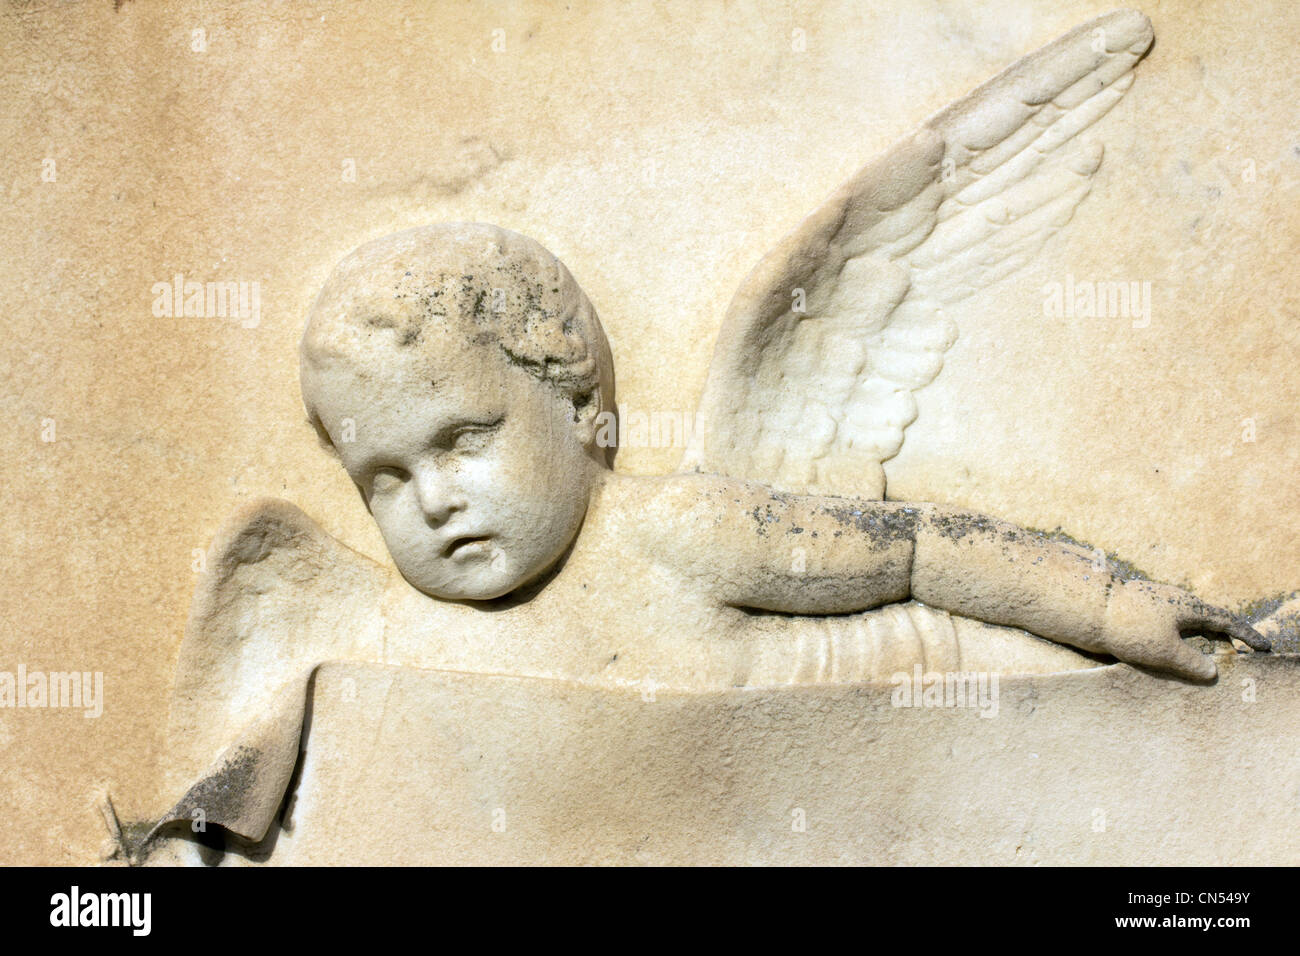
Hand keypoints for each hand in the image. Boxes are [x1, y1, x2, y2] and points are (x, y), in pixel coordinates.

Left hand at [1101, 580, 1269, 680]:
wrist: (1089, 608)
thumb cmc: (1129, 629)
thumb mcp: (1166, 651)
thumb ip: (1192, 662)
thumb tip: (1212, 671)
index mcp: (1189, 607)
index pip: (1226, 621)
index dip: (1246, 635)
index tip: (1263, 647)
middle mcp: (1176, 601)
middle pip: (1208, 620)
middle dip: (1224, 636)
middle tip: (1237, 654)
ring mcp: (1158, 603)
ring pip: (1187, 623)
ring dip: (1200, 639)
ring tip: (1207, 656)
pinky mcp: (1141, 610)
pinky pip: (1169, 625)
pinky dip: (1179, 639)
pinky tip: (1173, 652)